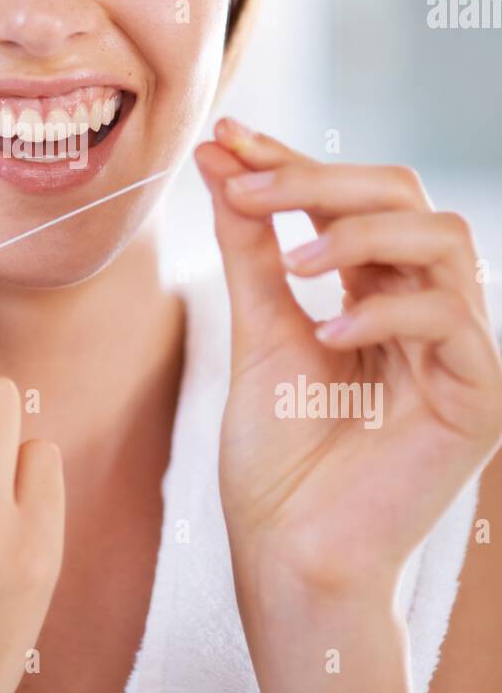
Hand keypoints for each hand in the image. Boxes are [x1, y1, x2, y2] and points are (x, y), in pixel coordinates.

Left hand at [195, 118, 501, 601]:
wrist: (289, 554)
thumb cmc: (276, 455)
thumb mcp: (257, 329)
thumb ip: (248, 245)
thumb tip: (217, 157)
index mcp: (379, 291)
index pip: (351, 199)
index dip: (292, 162)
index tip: (226, 138)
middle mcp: (426, 309)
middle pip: (406, 198)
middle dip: (322, 180)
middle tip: (246, 185)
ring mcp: (459, 351)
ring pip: (443, 239)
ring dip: (360, 231)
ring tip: (294, 260)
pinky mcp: (479, 397)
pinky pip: (450, 320)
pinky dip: (387, 311)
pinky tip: (328, 329)